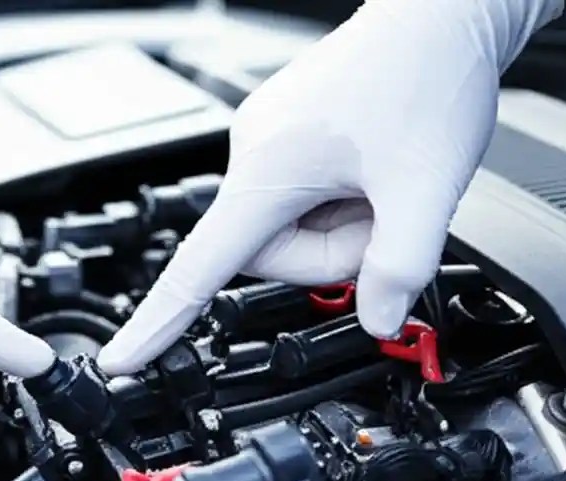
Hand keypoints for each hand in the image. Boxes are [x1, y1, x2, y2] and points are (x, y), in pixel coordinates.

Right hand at [97, 0, 562, 374]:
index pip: (198, 268)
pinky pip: (307, 194)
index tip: (121, 360)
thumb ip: (401, 266)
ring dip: (346, 225)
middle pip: (271, 254)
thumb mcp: (428, 189)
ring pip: (294, 226)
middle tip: (389, 223)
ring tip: (391, 186)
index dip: (156, 324)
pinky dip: (347, 198)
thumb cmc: (428, 75)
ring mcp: (272, 141)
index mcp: (266, 171)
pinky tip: (383, 167)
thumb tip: (377, 319)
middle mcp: (255, 152)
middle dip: (333, 254)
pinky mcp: (294, 134)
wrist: (444, 9)